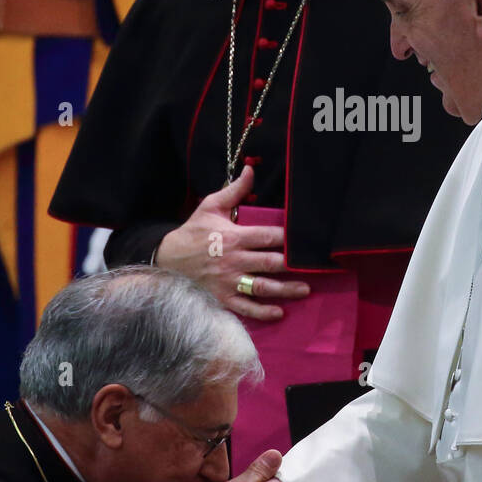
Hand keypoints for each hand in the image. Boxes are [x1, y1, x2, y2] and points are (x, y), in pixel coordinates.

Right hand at [155, 165, 309, 320]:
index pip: (267, 237)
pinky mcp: (223, 297)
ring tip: (305, 289)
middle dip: (292, 265)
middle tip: (313, 266)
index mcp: (234, 237)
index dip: (287, 238)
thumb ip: (234, 190)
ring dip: (285, 290)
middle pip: (270, 263)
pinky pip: (245, 307)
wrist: (167, 257)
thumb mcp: (211, 206)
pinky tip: (278, 313)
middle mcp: (234, 260)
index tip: (306, 239)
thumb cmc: (193, 231)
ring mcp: (229, 281)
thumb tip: (251, 169)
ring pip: (262, 287)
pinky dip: (262, 312)